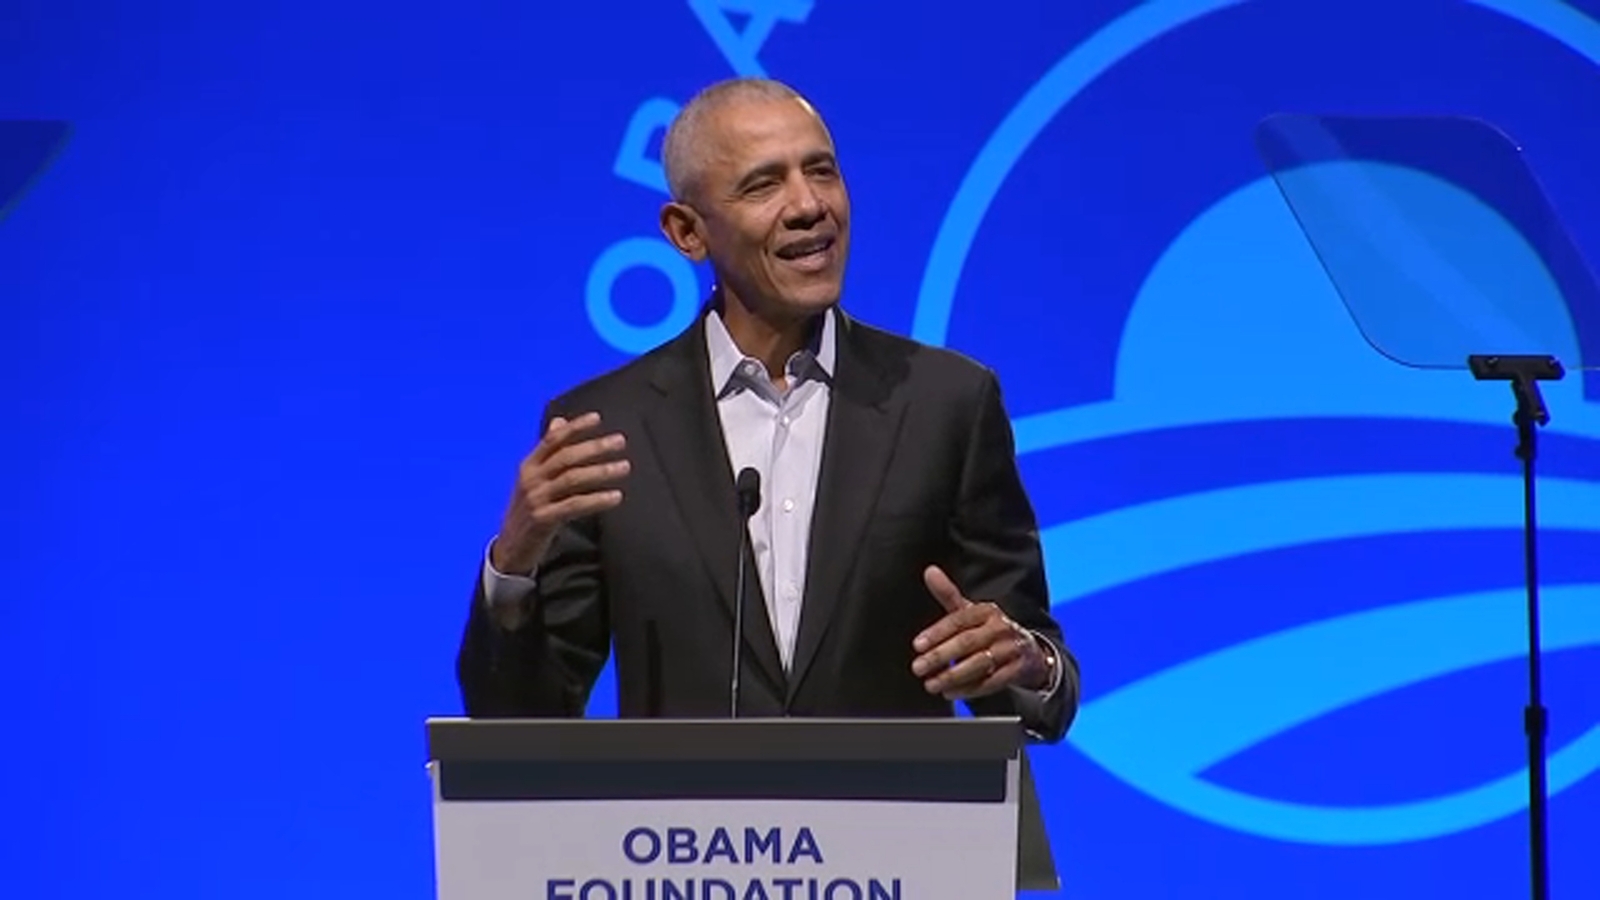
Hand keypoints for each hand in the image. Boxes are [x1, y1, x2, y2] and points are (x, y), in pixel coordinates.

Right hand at [490, 412, 628, 574]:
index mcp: (529, 466)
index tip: (597, 418)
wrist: (510, 549)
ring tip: (624, 467)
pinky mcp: (543, 519)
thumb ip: (547, 452)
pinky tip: (615, 497)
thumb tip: (559, 422)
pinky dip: (596, 500)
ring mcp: (536, 499)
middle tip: (620, 441)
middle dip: (594, 446)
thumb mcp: (533, 479)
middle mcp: (531, 479)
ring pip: (572, 479)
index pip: (553, 440)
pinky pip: (574, 505)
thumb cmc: (528, 510)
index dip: (575, 427)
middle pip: (566, 457)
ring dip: (600, 471)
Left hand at [911, 565, 1049, 699]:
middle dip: (940, 656)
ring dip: (953, 676)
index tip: (917, 645)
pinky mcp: (1017, 670)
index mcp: (986, 611)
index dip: (937, 632)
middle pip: (967, 642)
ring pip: (979, 663)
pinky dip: (970, 689)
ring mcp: (1010, 649)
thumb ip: (948, 594)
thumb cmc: (990, 629)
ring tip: (932, 684)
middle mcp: (1000, 628)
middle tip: (918, 667)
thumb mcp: (970, 611)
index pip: (959, 620)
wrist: (1028, 650)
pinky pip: (992, 682)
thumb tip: (930, 571)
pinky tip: (952, 692)